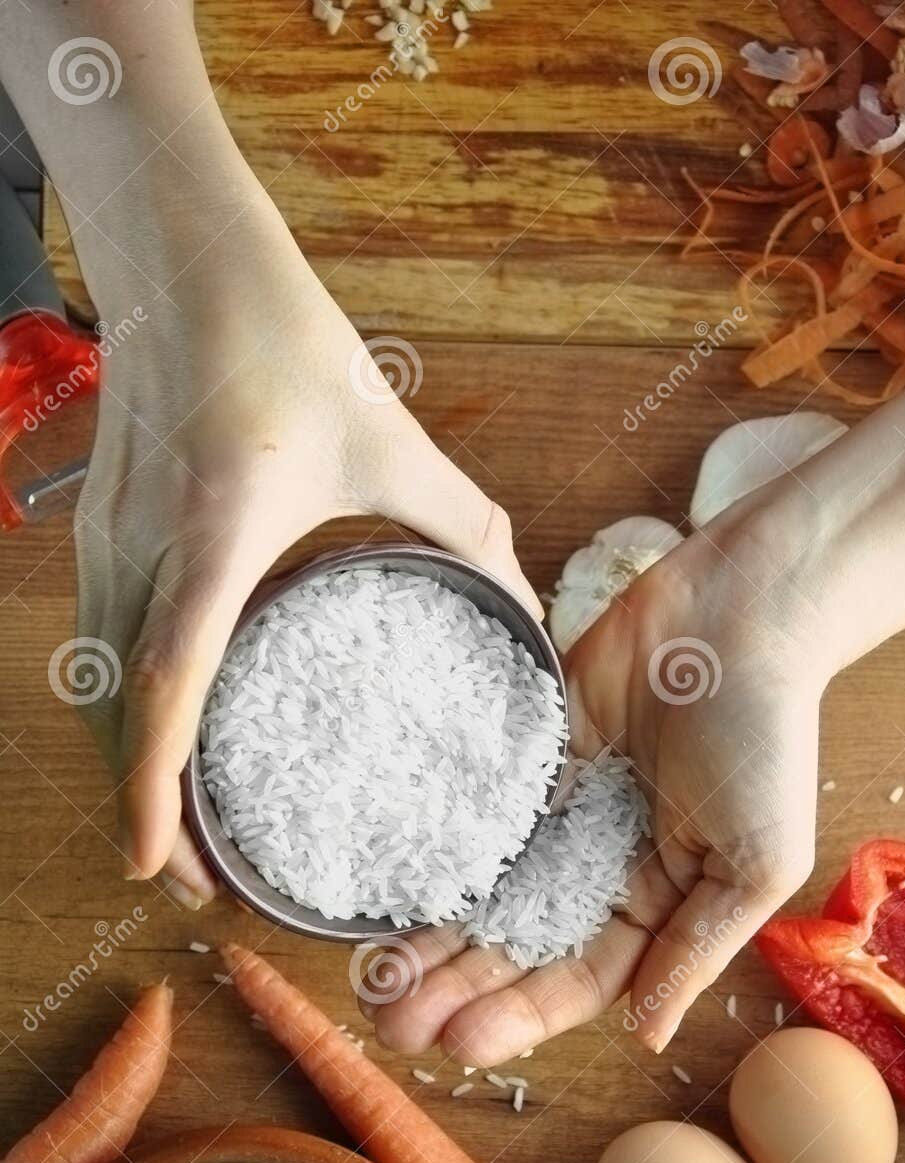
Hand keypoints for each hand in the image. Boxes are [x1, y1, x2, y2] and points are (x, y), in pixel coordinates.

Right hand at [74, 200, 538, 907]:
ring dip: (127, 766)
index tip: (152, 863)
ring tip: (177, 830)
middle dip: (143, 809)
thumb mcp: (390, 437)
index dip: (152, 783)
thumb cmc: (282, 336)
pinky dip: (119, 710)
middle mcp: (144, 548)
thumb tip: (520, 600)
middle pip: (117, 710)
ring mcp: (105, 540)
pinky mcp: (96, 530)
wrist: (182, 252)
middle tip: (190, 879)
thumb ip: (465, 522)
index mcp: (219, 532)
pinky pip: (95, 646)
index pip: (167, 680)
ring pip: (95, 687)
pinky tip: (163, 736)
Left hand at [371, 516, 825, 1062]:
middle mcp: (601, 870)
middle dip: (458, 992)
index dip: (522, 1016)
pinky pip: (472, 817)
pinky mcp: (525, 758)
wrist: (738, 612)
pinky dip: (435, 854)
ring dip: (433, 942)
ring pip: (484, 892)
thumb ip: (697, 950)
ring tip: (373, 984)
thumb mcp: (755, 862)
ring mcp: (560, 814)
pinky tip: (387, 890)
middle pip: (517, 948)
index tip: (462, 1045)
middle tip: (393, 1027)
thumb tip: (649, 1041)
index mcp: (659, 905)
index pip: (579, 981)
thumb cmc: (767, 739)